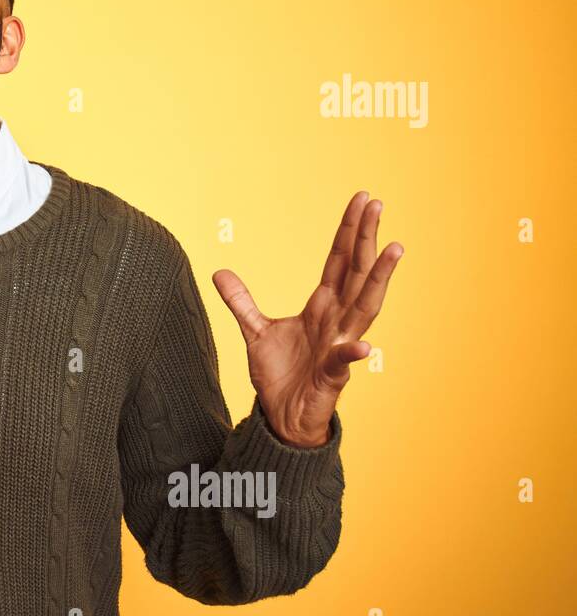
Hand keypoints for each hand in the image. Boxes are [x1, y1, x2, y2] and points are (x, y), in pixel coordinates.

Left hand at [211, 191, 402, 447]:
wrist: (282, 416)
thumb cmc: (279, 374)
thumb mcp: (254, 331)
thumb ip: (241, 301)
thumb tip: (219, 271)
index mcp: (322, 306)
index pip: (339, 261)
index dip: (349, 231)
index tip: (362, 199)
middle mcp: (336, 320)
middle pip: (356, 272)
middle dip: (366, 238)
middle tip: (377, 203)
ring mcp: (338, 345)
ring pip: (365, 307)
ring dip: (380, 278)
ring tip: (395, 248)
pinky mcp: (333, 375)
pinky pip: (344, 360)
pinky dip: (353, 351)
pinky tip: (363, 343)